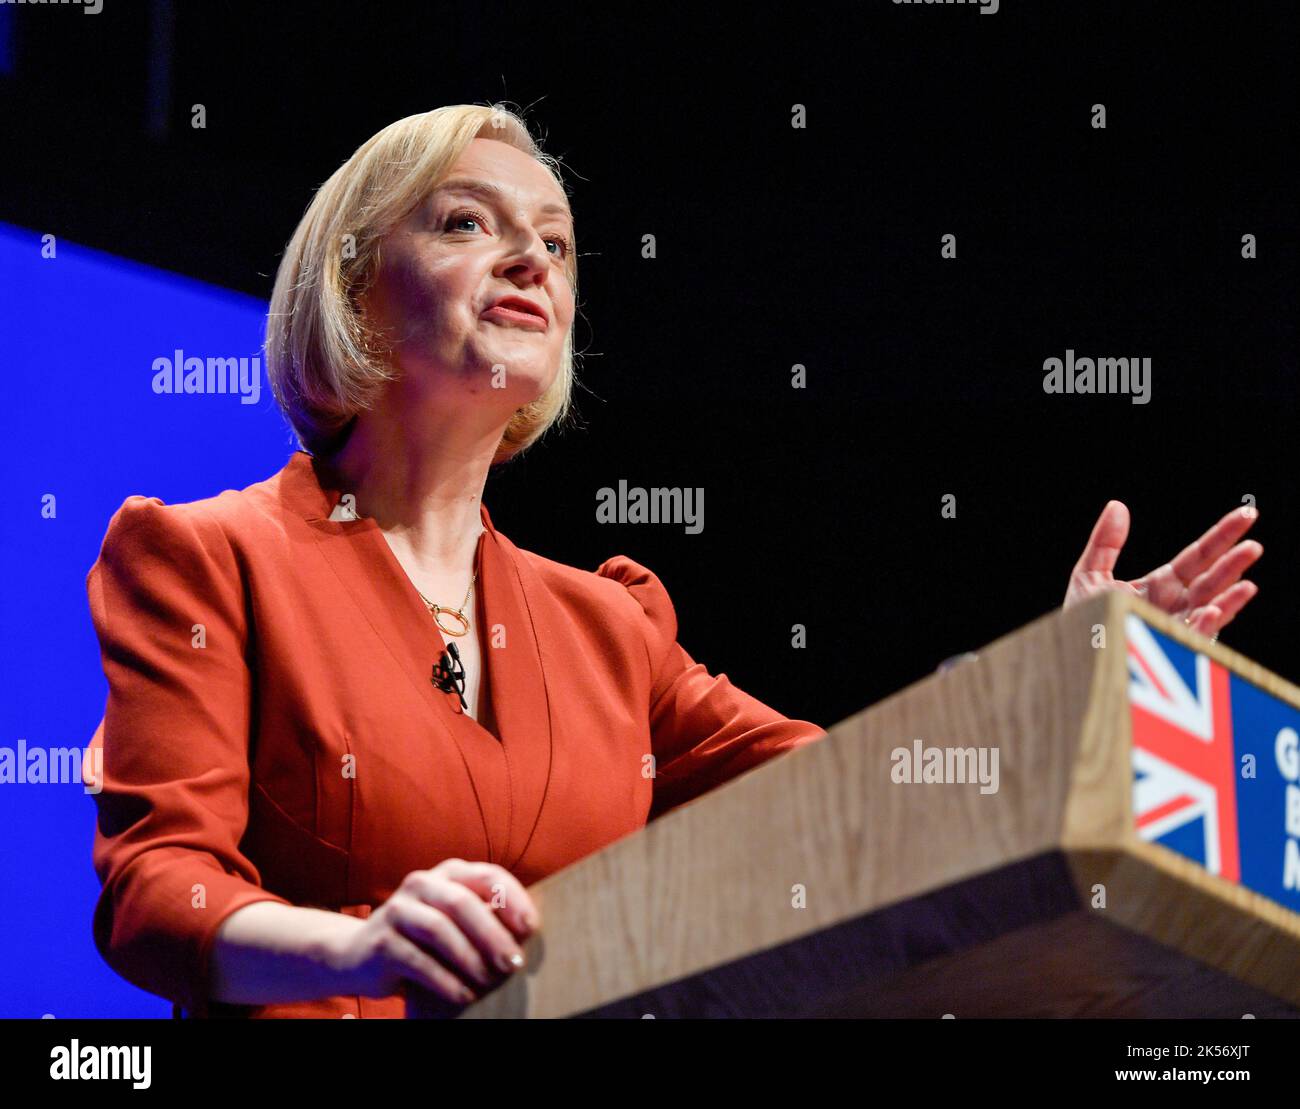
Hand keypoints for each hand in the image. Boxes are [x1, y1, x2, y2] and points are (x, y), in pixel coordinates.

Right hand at [325, 858, 539, 1008]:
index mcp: (448, 873)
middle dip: (493, 935)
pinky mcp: (382, 940)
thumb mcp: (454, 921)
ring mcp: (398, 910)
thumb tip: (527, 937)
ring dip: (470, 959)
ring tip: (489, 983)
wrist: (361, 954)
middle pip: (463, 903)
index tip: (531, 927)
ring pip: (439, 929)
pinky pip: (418, 960)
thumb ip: (484, 917)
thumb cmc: (424, 939)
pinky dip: (445, 980)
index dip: (512, 899)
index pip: (487, 875)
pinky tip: (463, 995)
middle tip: (514, 963)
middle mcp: (421, 884)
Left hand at [1064, 501, 1261, 638]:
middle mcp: (1176, 605)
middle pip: (1211, 580)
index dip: (1222, 535)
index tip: (1247, 515)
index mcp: (1162, 584)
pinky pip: (1188, 638)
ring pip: (1209, 610)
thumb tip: (1117, 506)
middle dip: (1233, 564)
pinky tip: (1212, 612)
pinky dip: (1201, 626)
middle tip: (1253, 546)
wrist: (1065, 656)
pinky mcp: (1165, 650)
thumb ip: (1105, 543)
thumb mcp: (1089, 574)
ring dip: (1229, 599)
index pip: (1200, 556)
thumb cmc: (1082, 617)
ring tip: (1248, 584)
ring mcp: (1175, 629)